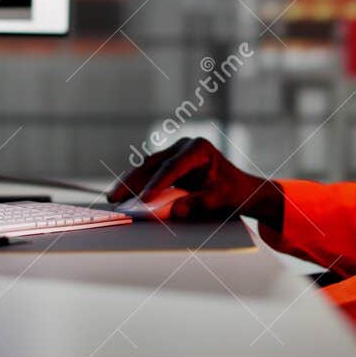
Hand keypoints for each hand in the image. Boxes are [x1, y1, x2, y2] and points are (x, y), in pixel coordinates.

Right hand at [106, 137, 282, 225]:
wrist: (241, 189)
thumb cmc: (234, 192)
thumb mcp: (221, 199)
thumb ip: (199, 204)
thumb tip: (177, 210)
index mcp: (199, 148)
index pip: (172, 167)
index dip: (156, 183)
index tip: (144, 199)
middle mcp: (184, 146)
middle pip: (153, 164)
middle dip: (133, 181)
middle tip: (116, 197)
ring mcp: (175, 153)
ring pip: (147, 166)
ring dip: (130, 182)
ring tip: (113, 197)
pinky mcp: (169, 163)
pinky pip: (149, 172)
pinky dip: (136, 183)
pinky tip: (124, 194)